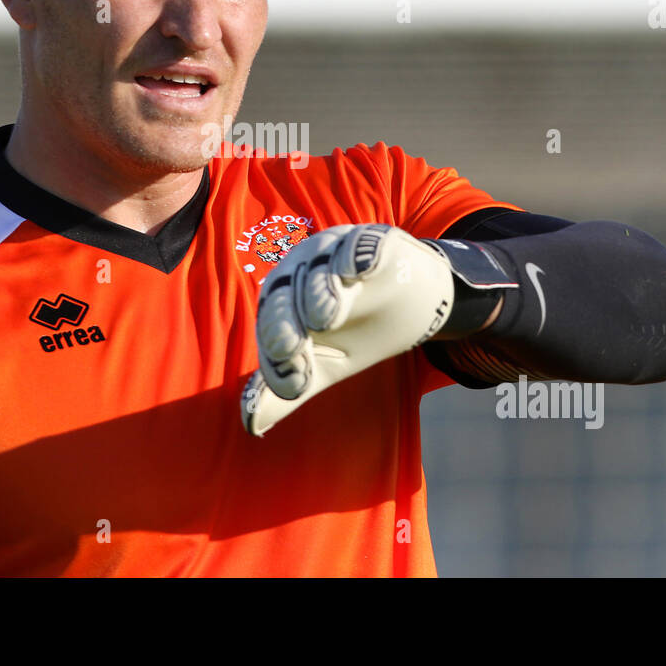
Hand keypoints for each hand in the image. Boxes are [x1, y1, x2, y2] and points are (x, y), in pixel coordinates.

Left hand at [240, 223, 454, 436]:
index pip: (271, 326)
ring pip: (319, 267)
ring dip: (320, 290)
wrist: (414, 303)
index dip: (278, 357)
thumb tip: (250, 425)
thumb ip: (287, 389)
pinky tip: (359, 272)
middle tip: (291, 346)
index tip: (294, 387)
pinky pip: (361, 244)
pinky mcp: (372, 240)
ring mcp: (335, 250)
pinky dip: (358, 255)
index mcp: (281, 298)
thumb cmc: (358, 334)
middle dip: (285, 319)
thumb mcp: (324, 366)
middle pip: (284, 291)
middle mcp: (300, 268)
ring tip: (326, 317)